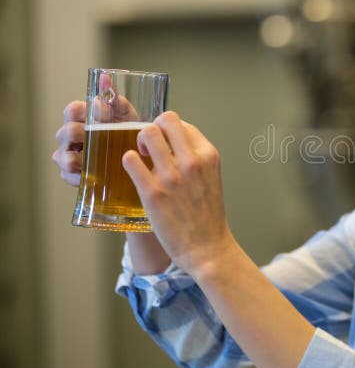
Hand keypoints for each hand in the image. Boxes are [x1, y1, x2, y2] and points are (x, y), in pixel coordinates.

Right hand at [52, 74, 137, 185]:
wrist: (140, 157)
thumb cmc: (127, 130)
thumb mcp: (125, 113)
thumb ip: (114, 97)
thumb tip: (105, 77)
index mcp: (82, 117)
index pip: (71, 111)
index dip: (80, 112)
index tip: (97, 115)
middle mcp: (71, 134)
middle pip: (64, 132)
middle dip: (76, 134)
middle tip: (93, 137)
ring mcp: (70, 154)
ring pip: (61, 155)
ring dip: (71, 158)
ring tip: (83, 161)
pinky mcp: (73, 173)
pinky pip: (67, 175)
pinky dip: (75, 177)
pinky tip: (87, 177)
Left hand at [121, 111, 234, 274]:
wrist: (207, 248)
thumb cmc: (208, 216)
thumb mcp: (211, 178)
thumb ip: (196, 158)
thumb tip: (174, 143)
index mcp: (208, 156)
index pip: (183, 123)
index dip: (169, 131)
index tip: (165, 145)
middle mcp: (192, 161)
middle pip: (165, 119)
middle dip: (153, 129)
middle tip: (150, 147)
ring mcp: (171, 176)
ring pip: (146, 133)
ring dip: (139, 142)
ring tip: (142, 158)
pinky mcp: (152, 192)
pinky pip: (130, 160)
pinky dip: (128, 162)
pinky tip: (135, 173)